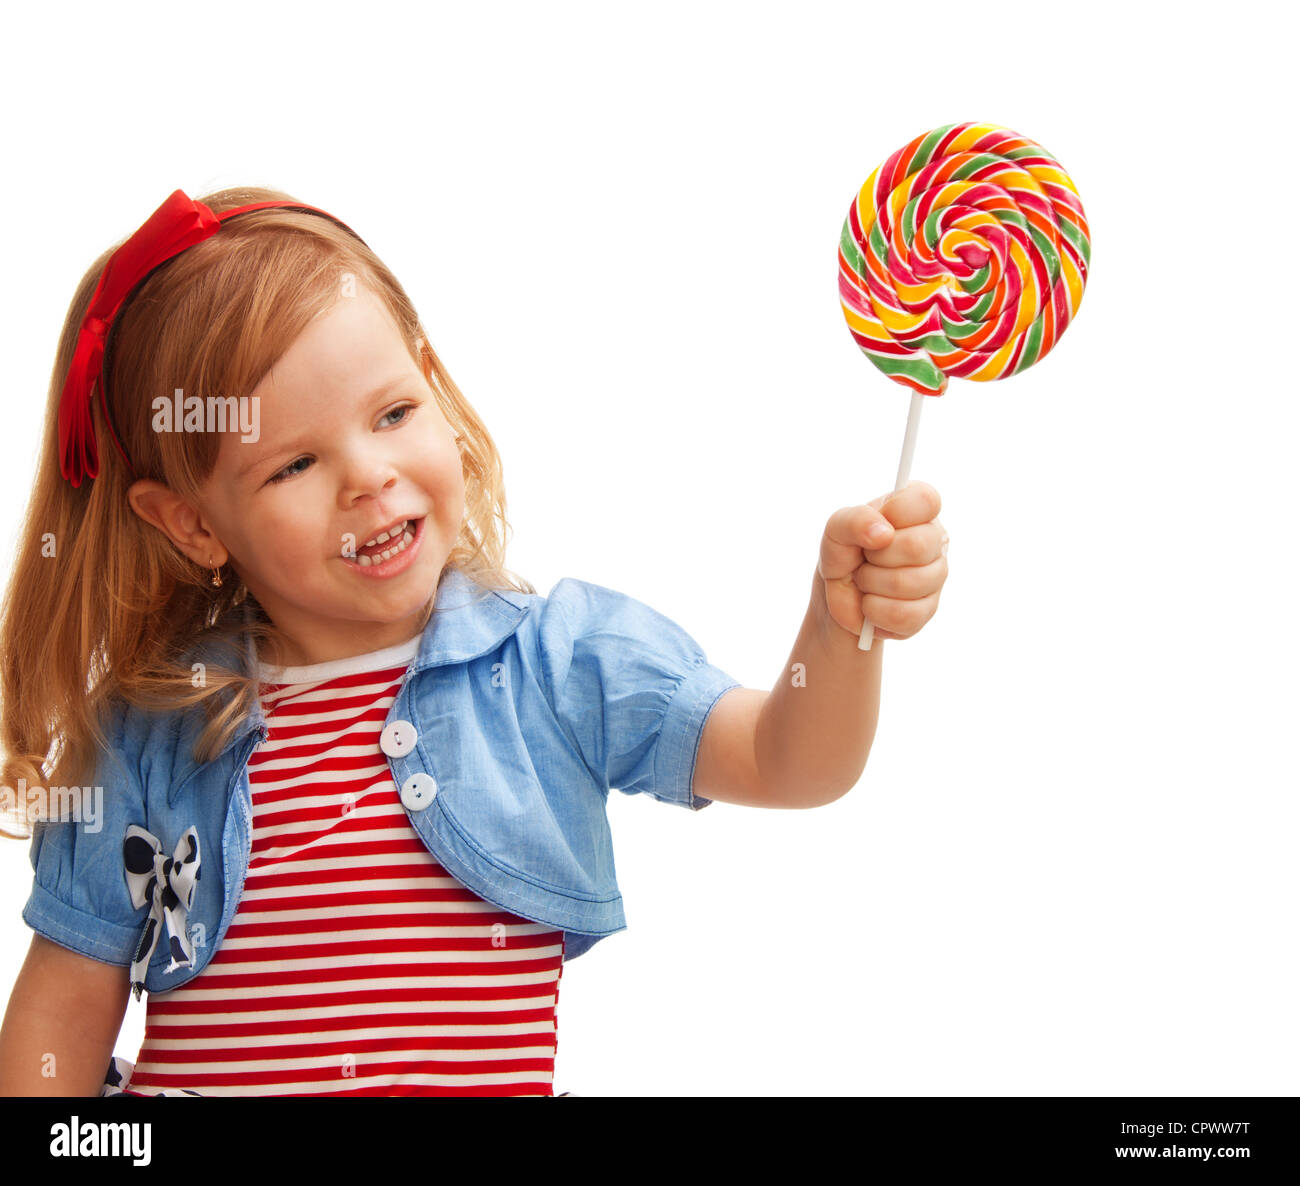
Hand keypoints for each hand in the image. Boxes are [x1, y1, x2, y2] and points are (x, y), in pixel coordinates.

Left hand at [817, 481, 947, 641]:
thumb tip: (884, 533)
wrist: (834, 600)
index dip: (897, 512)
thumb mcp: (836, 530)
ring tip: (865, 581)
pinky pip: (903, 614)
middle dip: (876, 556)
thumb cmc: (843, 556)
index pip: (926, 500)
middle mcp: (933, 540)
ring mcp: (935, 577)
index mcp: (916, 510)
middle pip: (917, 546)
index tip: (878, 525)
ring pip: (909, 583)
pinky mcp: (927, 611)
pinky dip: (874, 610)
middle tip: (865, 558)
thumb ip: (855, 520)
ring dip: (871, 584)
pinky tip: (871, 603)